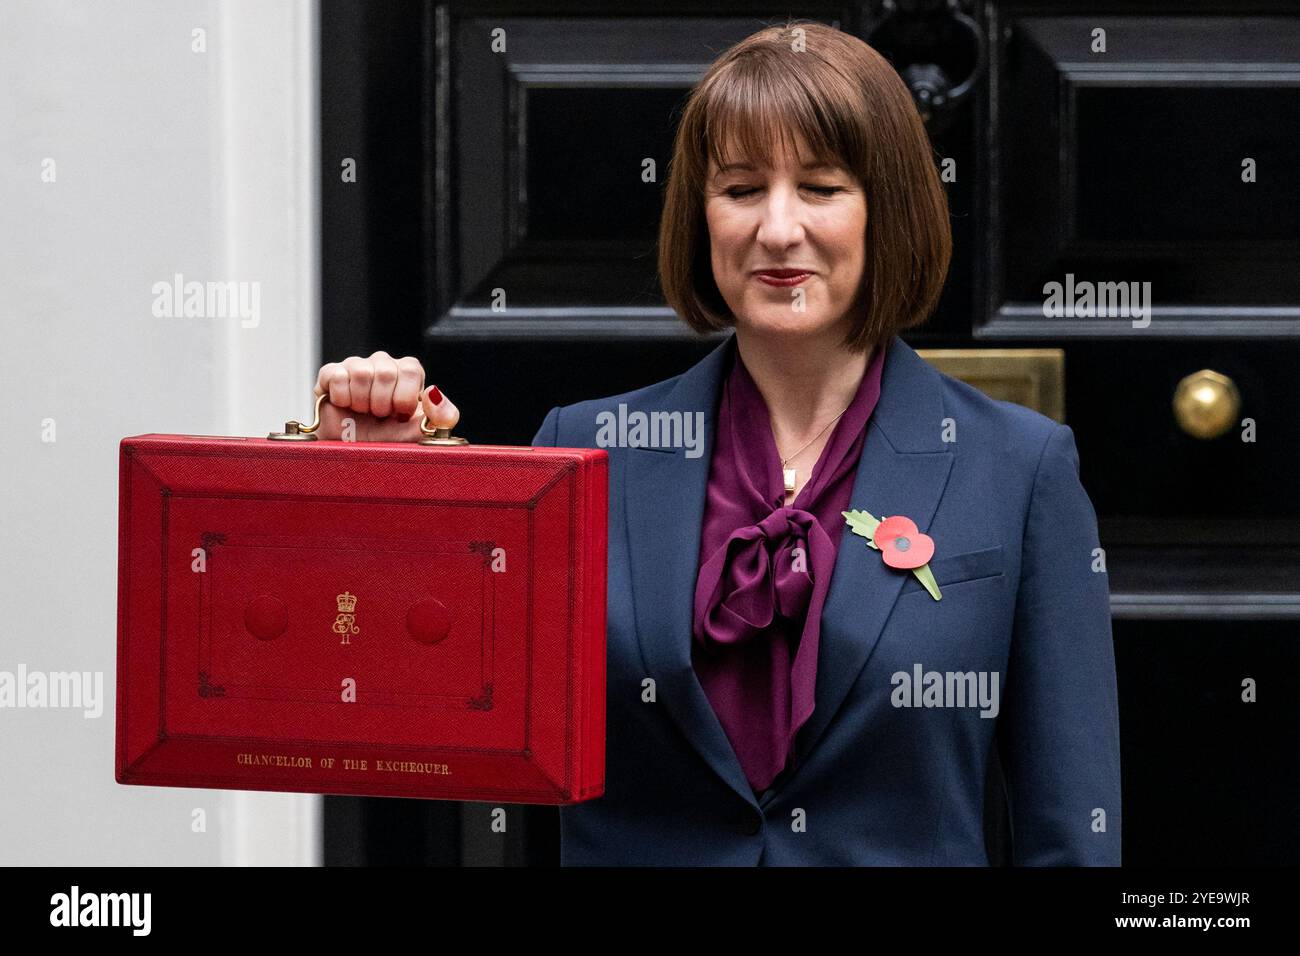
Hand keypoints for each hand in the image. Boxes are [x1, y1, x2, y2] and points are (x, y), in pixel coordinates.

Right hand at [313, 351, 459, 441]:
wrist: (353, 454)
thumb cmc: (387, 441)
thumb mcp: (419, 433)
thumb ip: (440, 416)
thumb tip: (435, 393)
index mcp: (408, 374)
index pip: (410, 369)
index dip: (403, 397)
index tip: (399, 414)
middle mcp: (384, 364)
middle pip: (386, 371)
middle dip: (382, 404)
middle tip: (378, 416)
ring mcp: (357, 366)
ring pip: (361, 373)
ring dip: (361, 402)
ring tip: (362, 413)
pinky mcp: (331, 373)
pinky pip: (336, 376)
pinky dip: (341, 398)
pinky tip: (345, 406)